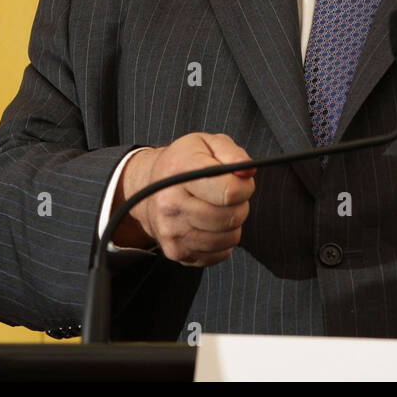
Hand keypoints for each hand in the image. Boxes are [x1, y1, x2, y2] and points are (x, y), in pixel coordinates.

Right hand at [112, 133, 255, 266]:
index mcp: (179, 170)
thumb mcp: (206, 143)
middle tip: (229, 195)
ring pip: (228, 238)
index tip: (238, 181)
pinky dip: (223, 241)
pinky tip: (210, 224)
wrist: (147, 187)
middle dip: (240, 205)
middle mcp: (170, 202)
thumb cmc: (184, 163)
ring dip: (232, 224)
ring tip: (218, 208)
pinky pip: (220, 254)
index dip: (244, 187)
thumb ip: (232, 153)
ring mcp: (171, 231)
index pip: (229, 191)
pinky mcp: (175, 251)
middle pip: (230, 217)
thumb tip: (248, 171)